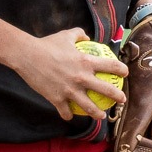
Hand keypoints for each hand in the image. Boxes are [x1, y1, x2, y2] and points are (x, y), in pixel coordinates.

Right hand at [8, 28, 127, 122]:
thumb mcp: (66, 36)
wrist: (25, 55)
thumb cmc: (46, 44)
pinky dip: (68, 115)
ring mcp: (70, 90)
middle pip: (107, 90)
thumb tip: (87, 36)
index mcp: (86, 62)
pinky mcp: (57, 98)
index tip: (125, 74)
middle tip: (122, 100)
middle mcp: (81, 77)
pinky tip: (69, 116)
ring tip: (100, 115)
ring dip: (97, 113)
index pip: (112, 66)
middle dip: (118, 97)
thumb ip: (79, 34)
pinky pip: (65, 111)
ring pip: (89, 107)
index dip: (122, 70)